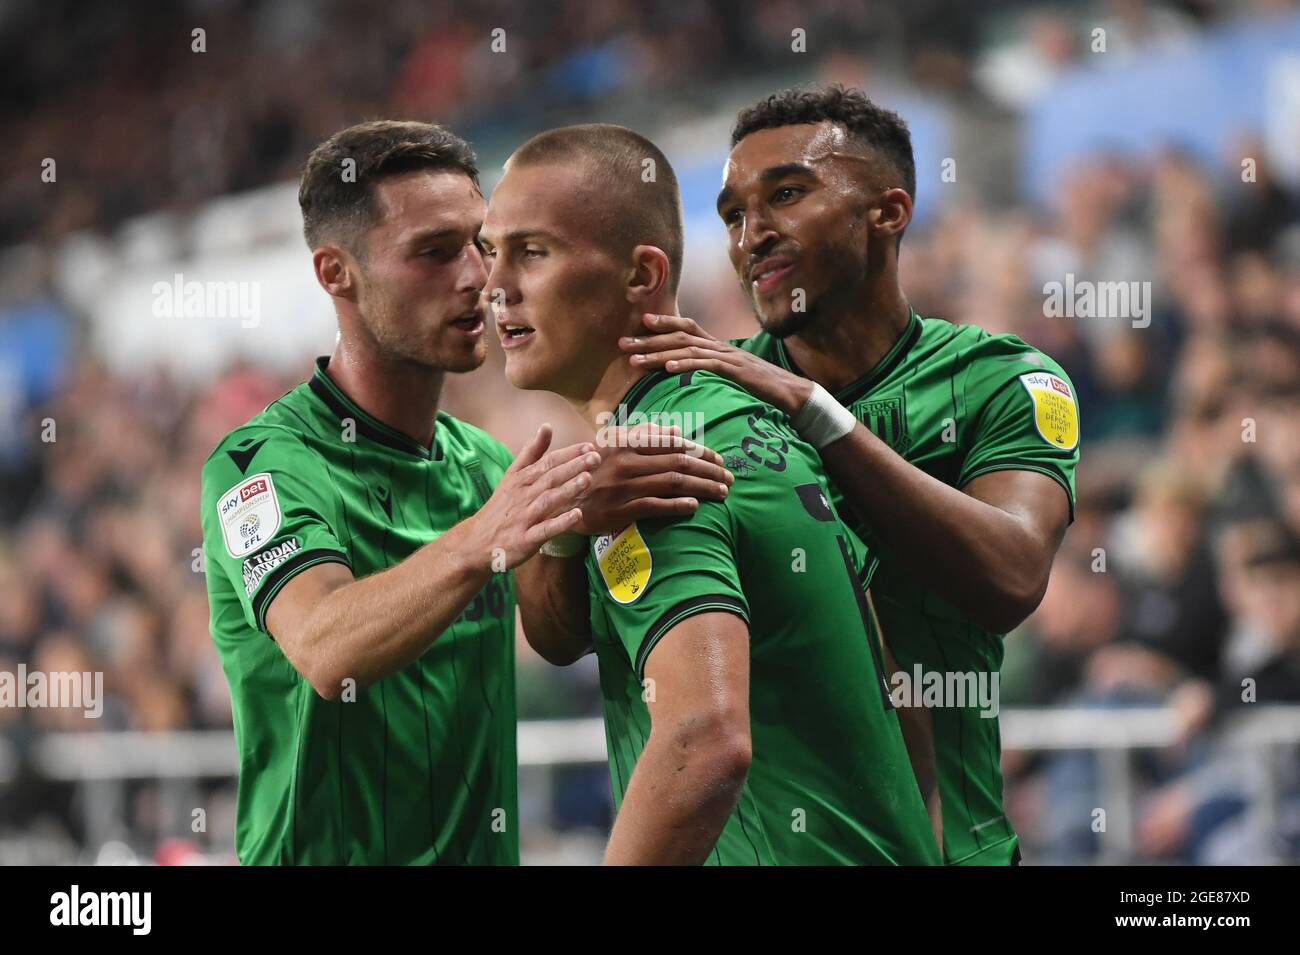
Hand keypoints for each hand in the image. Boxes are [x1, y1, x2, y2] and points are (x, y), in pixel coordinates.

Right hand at [463, 424, 598, 569]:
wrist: (476, 541)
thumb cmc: (500, 508)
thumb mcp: (511, 476)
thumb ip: (531, 452)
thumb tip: (547, 426)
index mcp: (521, 479)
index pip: (547, 462)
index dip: (568, 453)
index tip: (589, 446)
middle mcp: (522, 495)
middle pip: (550, 478)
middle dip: (573, 466)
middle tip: (595, 458)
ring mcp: (524, 518)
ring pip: (548, 500)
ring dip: (568, 489)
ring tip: (587, 479)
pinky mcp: (525, 539)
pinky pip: (544, 530)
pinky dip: (560, 522)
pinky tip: (577, 515)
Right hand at [576, 424, 732, 534]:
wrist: (562, 499)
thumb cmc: (594, 469)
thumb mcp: (613, 445)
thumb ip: (644, 435)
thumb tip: (676, 430)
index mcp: (625, 442)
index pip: (671, 443)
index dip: (699, 450)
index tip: (718, 458)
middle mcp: (626, 462)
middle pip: (678, 463)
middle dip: (709, 470)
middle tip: (729, 477)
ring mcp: (623, 486)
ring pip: (673, 484)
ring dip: (702, 487)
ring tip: (722, 492)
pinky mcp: (620, 510)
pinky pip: (656, 506)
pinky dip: (678, 505)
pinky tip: (696, 506)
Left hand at [619, 313, 812, 416]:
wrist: (791, 392)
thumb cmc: (761, 386)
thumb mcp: (731, 374)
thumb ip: (713, 367)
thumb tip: (692, 369)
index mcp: (717, 345)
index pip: (686, 326)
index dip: (663, 322)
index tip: (640, 323)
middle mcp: (720, 346)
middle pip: (679, 336)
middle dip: (648, 340)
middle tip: (622, 343)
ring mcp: (727, 357)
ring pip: (687, 350)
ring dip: (658, 354)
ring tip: (635, 361)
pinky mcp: (735, 371)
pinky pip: (706, 365)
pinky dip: (685, 365)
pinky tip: (668, 369)